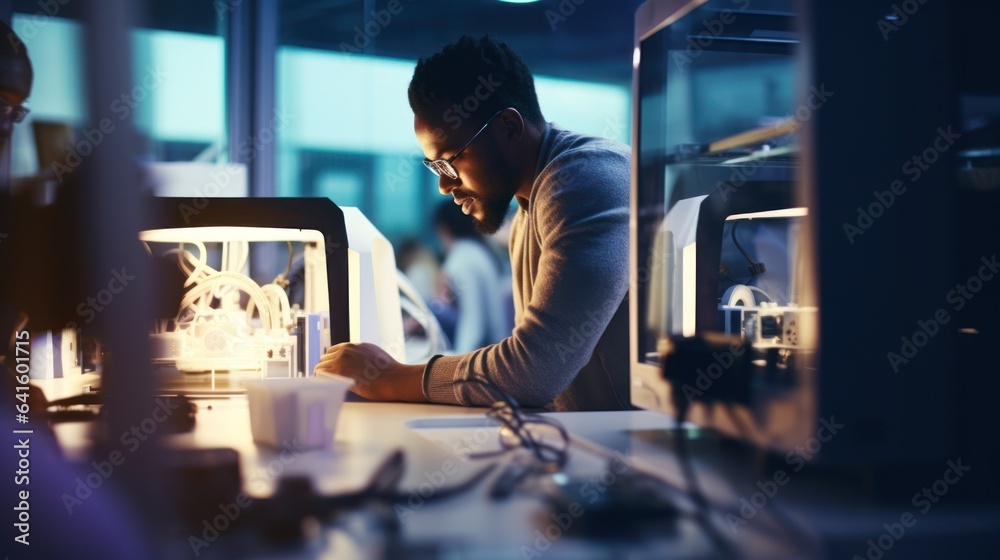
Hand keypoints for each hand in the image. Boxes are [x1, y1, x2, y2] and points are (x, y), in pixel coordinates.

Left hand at [314, 342, 428, 402]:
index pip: (333, 350)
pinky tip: (324, 386)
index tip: (332, 368)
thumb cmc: (388, 371)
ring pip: (320, 366)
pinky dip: (320, 380)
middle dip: (326, 367)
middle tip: (328, 378)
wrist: (393, 378)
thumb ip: (361, 354)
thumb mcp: (374, 354)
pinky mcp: (339, 373)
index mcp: (353, 345)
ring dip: (322, 374)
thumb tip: (356, 360)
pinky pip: (320, 374)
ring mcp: (341, 361)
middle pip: (325, 358)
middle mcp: (345, 351)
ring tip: (325, 383)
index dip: (332, 360)